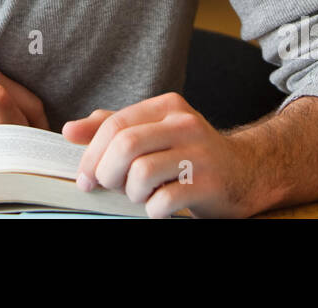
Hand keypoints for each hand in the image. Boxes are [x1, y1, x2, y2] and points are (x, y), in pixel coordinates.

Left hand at [62, 92, 258, 217]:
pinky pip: (163, 201)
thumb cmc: (190, 154)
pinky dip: (153, 210)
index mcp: (167, 107)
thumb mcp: (155, 132)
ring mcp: (199, 154)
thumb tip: (70, 131)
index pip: (115, 124)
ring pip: (141, 173)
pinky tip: (161, 207)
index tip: (85, 178)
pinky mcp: (209, 184)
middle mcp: (184, 124)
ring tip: (142, 195)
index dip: (91, 153)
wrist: (247, 172)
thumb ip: (114, 127)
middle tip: (109, 188)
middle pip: (125, 145)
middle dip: (106, 173)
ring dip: (131, 193)